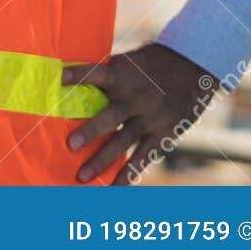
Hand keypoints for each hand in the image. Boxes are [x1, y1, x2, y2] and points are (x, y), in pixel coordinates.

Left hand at [61, 43, 220, 184]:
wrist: (190, 67)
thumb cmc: (149, 65)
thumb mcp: (128, 61)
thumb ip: (104, 72)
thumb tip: (66, 76)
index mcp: (122, 76)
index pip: (97, 73)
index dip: (79, 74)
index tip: (59, 78)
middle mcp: (135, 98)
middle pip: (110, 117)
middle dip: (90, 132)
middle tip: (70, 145)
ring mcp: (149, 118)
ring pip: (123, 142)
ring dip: (101, 160)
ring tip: (81, 176)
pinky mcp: (162, 134)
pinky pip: (143, 157)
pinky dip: (129, 173)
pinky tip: (114, 188)